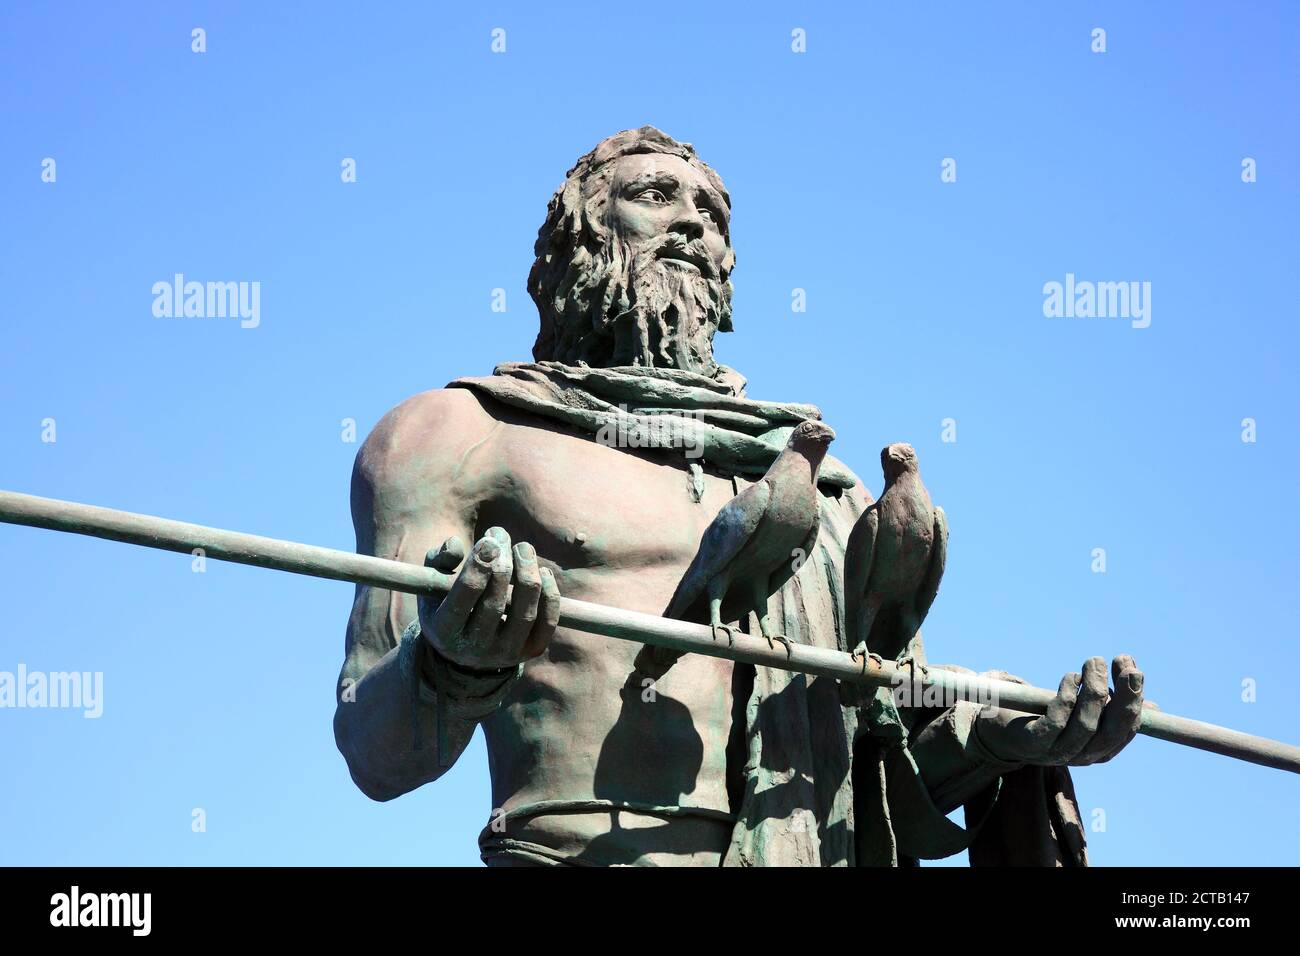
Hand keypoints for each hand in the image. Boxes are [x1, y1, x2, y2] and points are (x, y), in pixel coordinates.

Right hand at [418, 527, 559, 670]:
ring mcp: (505, 653)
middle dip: (502, 564)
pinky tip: (542, 571)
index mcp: (444, 632)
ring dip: (528, 574)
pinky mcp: (530, 651)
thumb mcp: (433, 582)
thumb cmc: (445, 602)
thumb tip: (455, 543)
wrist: (465, 648)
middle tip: (501, 535)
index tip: (489, 539)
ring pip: (525, 613)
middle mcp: (475, 649)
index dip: (478, 565)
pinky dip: (549, 595)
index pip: (464, 598)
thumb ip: (440, 560)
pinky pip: (548, 622)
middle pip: (495, 604)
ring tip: (523, 547)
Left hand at [975, 655, 1143, 765]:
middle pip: (1114, 730)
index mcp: (1099, 748)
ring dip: (1095, 690)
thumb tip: (1153, 707)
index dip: (1135, 696)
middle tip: (1125, 662)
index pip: (1127, 727)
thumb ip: (1111, 709)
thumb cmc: (1042, 716)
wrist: (995, 731)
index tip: (1132, 665)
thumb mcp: (1080, 712)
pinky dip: (1068, 697)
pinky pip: (1056, 722)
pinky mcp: (1033, 743)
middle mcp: (1083, 754)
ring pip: (1087, 725)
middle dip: (1126, 695)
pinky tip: (1070, 677)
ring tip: (1093, 662)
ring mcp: (1058, 752)